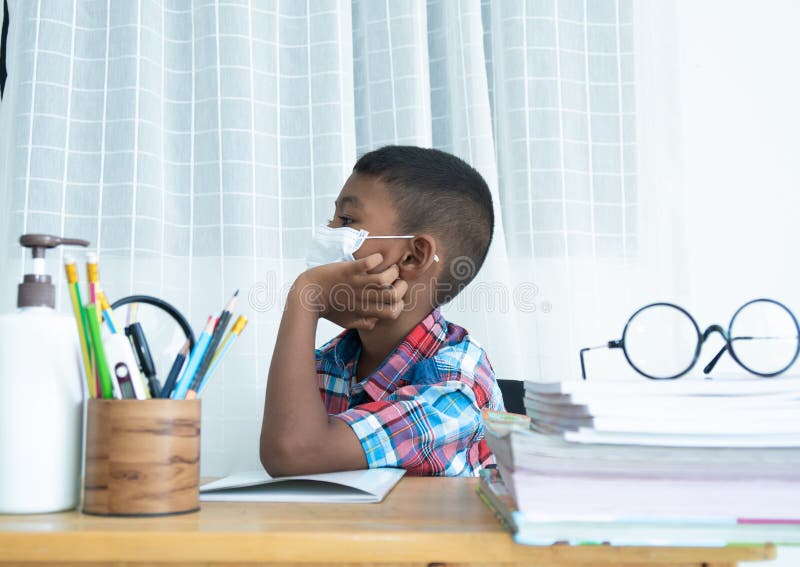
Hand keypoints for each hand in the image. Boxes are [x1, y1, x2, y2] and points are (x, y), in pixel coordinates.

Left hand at [293, 253, 407, 329]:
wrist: (307, 296)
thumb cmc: (328, 309)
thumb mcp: (347, 322)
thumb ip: (363, 323)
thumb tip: (377, 321)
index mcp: (364, 311)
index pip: (392, 313)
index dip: (399, 305)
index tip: (395, 297)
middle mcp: (363, 298)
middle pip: (393, 295)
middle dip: (401, 286)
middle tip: (397, 280)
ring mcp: (356, 283)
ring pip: (385, 278)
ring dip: (392, 271)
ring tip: (390, 268)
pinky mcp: (348, 270)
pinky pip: (368, 262)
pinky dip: (377, 258)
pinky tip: (376, 258)